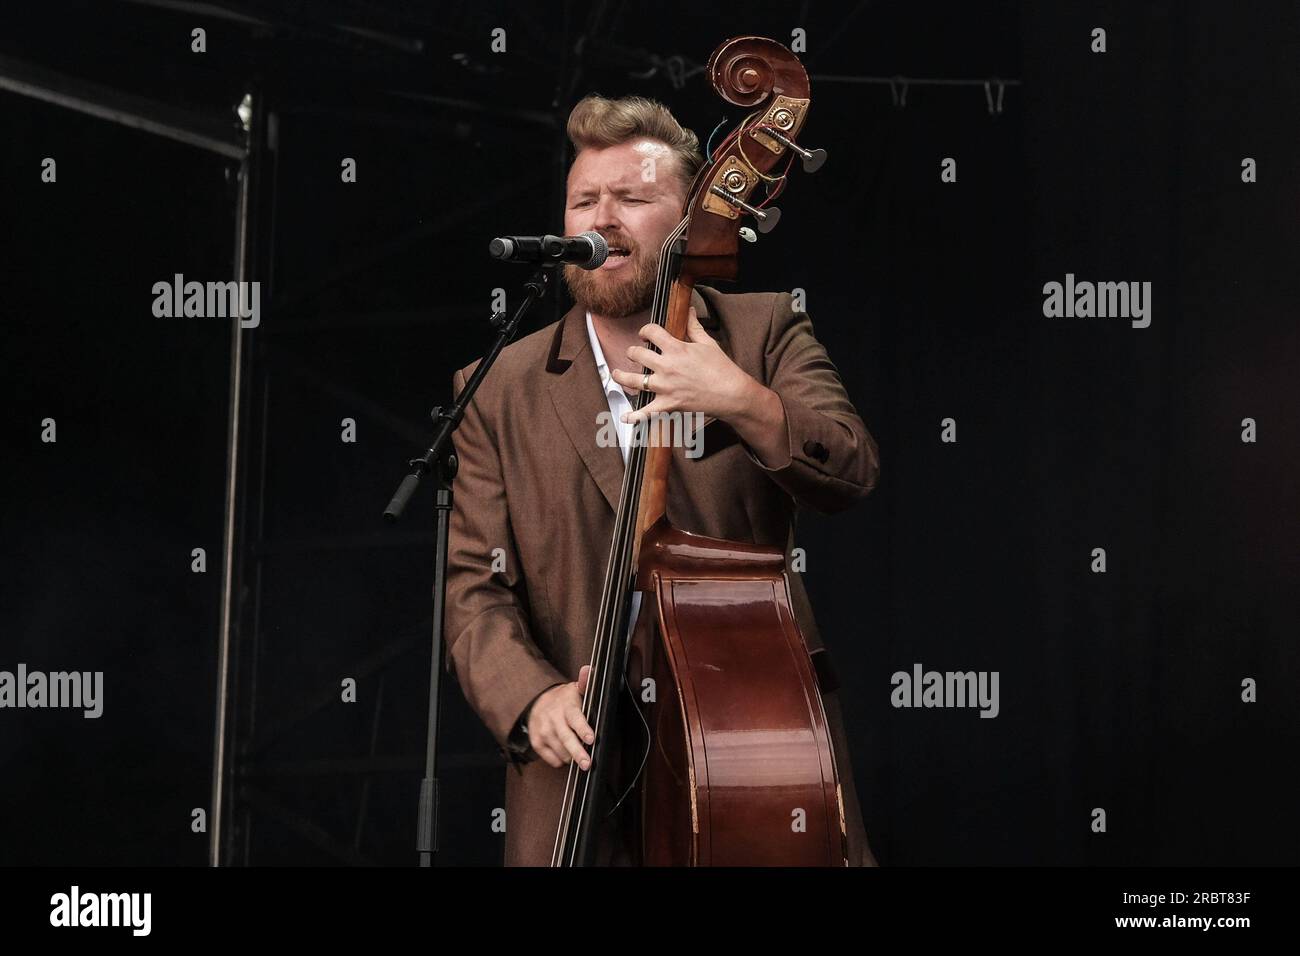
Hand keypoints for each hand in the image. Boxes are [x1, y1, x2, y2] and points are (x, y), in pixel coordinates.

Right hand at [526, 665, 595, 769]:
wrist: (537, 702)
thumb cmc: (563, 700)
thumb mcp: (575, 689)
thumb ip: (585, 683)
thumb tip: (589, 670)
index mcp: (566, 706)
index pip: (575, 718)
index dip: (583, 729)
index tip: (591, 739)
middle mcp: (553, 719)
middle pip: (566, 739)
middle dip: (578, 753)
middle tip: (587, 764)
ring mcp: (543, 732)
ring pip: (560, 751)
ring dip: (571, 757)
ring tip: (580, 757)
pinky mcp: (537, 742)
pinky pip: (551, 759)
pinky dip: (561, 760)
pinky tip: (566, 754)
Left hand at [611, 307, 755, 424]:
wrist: (731, 393)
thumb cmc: (722, 369)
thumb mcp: (708, 343)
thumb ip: (694, 327)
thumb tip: (689, 310)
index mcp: (676, 349)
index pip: (651, 332)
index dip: (645, 331)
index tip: (645, 334)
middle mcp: (666, 367)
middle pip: (637, 354)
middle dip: (632, 351)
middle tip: (633, 353)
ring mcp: (665, 387)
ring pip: (634, 381)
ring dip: (621, 377)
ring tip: (617, 374)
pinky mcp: (668, 405)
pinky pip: (646, 412)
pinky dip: (635, 417)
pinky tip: (625, 417)